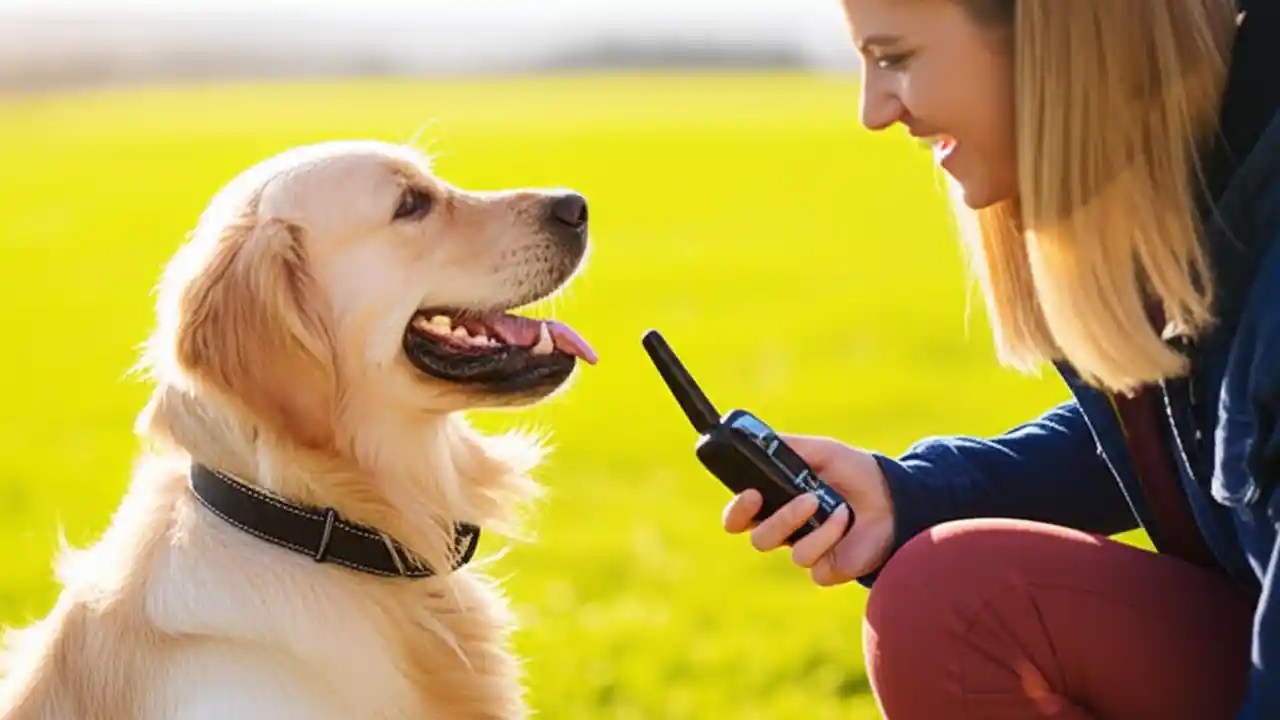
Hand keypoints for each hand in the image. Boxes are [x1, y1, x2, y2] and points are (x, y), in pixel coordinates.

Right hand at [721, 434, 895, 586]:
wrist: (891, 496)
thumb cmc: (853, 472)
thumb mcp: (821, 451)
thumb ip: (788, 447)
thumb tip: (756, 440)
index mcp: (774, 502)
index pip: (739, 516)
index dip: (737, 511)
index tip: (750, 495)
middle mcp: (785, 530)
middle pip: (758, 538)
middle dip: (780, 519)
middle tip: (806, 499)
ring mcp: (804, 550)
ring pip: (790, 551)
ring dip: (816, 527)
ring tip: (840, 508)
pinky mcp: (824, 569)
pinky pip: (813, 563)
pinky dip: (830, 537)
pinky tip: (846, 522)